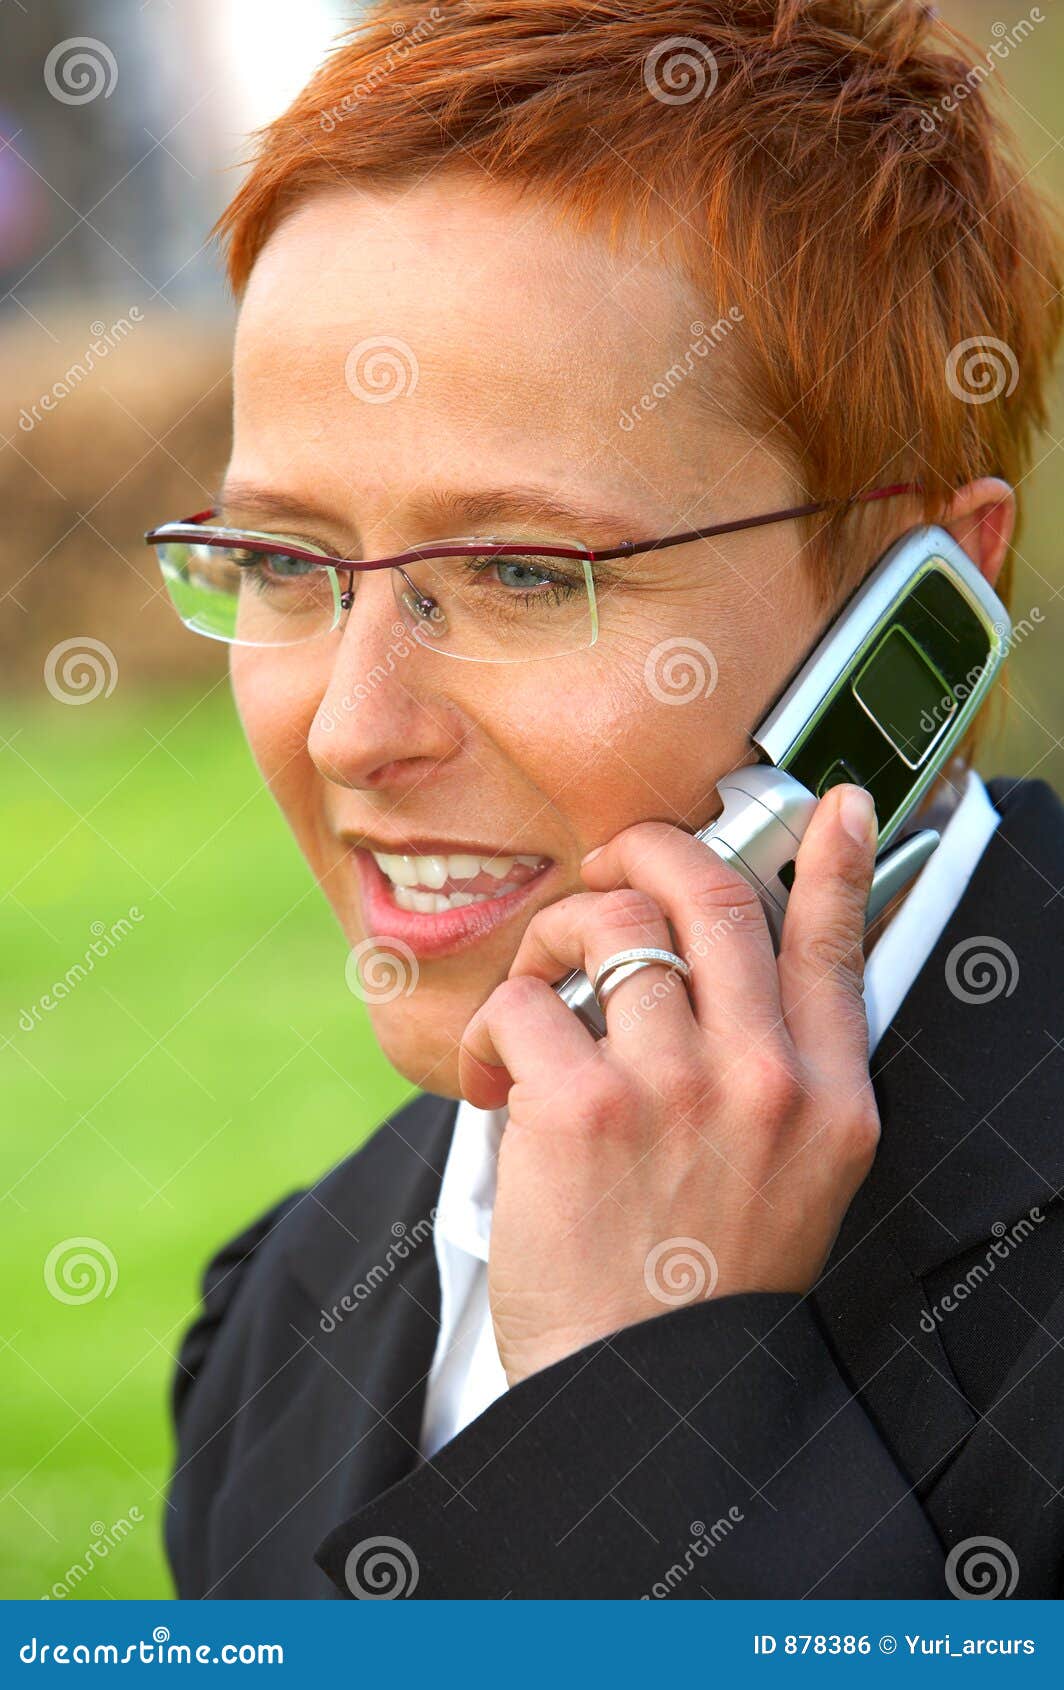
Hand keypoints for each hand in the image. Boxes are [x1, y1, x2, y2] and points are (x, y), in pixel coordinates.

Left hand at [459, 784, 880, 1387]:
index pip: (836, 948)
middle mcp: (763, 1081)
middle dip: (649, 847)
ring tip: (536, 993)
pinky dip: (494, 1025)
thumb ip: (775, 1079)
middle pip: (711, 899)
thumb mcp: (790, 1184)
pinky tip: (492, 1075)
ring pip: (608, 926)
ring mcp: (674, 1087)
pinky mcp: (580, 1107)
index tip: (840, 804)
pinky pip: (525, 999)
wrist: (634, 1392)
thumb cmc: (697, 1287)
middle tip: (613, 859)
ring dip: (554, 941)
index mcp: (825, 1100)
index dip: (838, 861)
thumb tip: (720, 982)